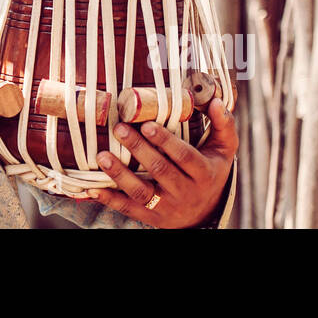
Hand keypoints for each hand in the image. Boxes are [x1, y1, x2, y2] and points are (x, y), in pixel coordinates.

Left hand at [81, 98, 237, 227]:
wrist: (206, 212)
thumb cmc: (211, 171)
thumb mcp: (224, 150)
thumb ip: (223, 124)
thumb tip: (214, 100)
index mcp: (203, 173)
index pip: (185, 157)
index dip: (166, 142)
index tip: (148, 125)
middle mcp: (186, 192)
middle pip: (161, 171)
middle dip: (139, 149)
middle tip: (120, 128)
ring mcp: (168, 207)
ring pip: (142, 192)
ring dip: (120, 175)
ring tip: (102, 156)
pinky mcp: (152, 217)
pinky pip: (129, 210)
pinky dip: (110, 200)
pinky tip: (93, 189)